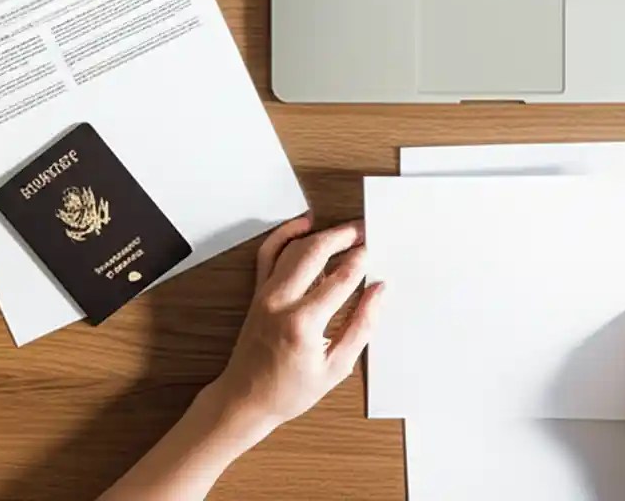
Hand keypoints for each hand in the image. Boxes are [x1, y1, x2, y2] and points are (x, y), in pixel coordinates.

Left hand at [207, 216, 384, 444]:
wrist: (245, 398)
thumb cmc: (289, 390)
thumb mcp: (337, 367)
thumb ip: (361, 325)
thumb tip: (378, 292)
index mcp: (302, 324)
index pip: (341, 278)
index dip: (361, 260)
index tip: (375, 252)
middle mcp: (280, 302)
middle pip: (315, 251)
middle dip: (344, 236)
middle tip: (364, 231)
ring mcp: (265, 294)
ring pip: (294, 248)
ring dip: (321, 234)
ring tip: (345, 231)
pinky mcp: (257, 292)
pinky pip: (269, 253)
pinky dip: (285, 234)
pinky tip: (304, 224)